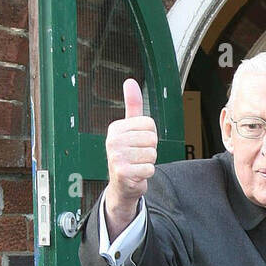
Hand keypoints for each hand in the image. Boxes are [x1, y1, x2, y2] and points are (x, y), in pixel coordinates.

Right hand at [105, 78, 157, 227]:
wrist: (122, 185)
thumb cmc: (129, 155)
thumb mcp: (130, 128)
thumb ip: (133, 105)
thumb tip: (130, 81)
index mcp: (116, 128)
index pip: (150, 124)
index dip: (150, 135)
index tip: (138, 143)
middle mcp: (113, 140)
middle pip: (152, 139)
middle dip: (150, 150)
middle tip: (138, 156)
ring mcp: (116, 156)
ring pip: (152, 154)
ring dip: (148, 162)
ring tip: (137, 164)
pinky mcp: (122, 172)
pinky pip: (149, 168)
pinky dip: (147, 173)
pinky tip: (137, 174)